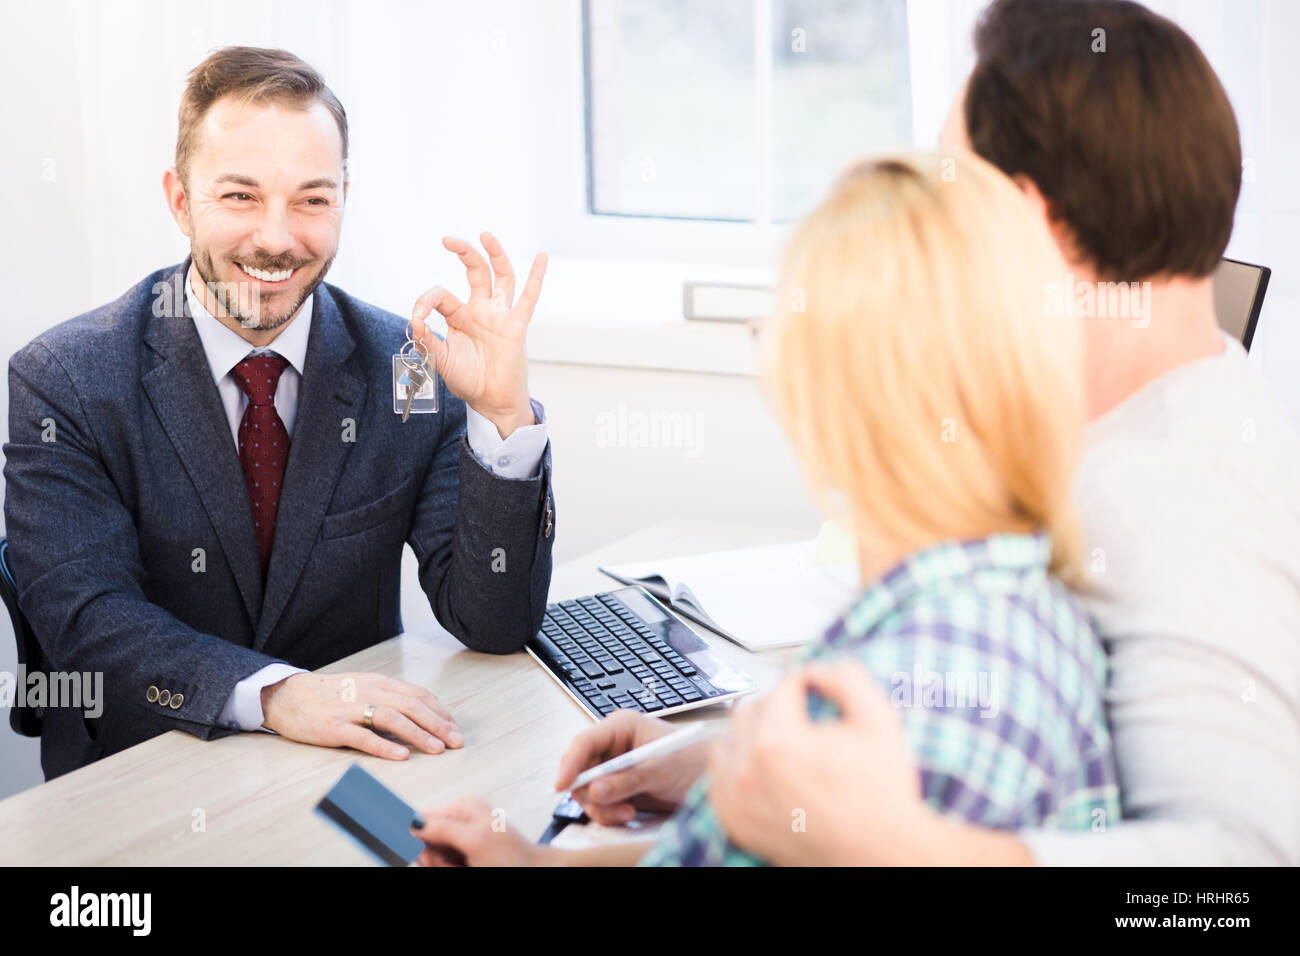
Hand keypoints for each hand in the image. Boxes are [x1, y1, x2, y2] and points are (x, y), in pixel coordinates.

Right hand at [259, 672, 462, 758]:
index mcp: (378, 683)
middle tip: (456, 741)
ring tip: (437, 749)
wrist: (286, 696)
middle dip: (438, 724)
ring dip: (418, 735)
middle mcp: (368, 692)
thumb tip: (420, 716)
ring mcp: (350, 710)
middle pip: (411, 706)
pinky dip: (384, 746)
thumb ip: (389, 699)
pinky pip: (362, 737)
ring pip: (392, 719)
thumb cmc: (329, 695)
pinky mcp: (333, 728)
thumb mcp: (363, 688)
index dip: (440, 711)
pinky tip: (401, 756)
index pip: (418, 695)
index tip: (455, 728)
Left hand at [410, 232, 546, 438]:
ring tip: (485, 235)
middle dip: (463, 253)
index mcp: (459, 316)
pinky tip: (542, 257)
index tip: (417, 318)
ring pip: (501, 277)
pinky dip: (536, 278)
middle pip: (475, 272)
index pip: (441, 296)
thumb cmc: (468, 380)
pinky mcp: (516, 327)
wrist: (490, 402)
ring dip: (495, 255)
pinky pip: (529, 299)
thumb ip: (428, 340)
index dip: (425, 302)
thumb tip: (415, 322)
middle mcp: (480, 310)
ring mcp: (500, 316)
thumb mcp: (440, 360)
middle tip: (447, 240)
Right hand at [411, 796, 542, 866]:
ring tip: (465, 866)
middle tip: (455, 864)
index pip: (423, 817)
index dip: (420, 838)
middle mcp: (461, 821)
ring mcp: (462, 839)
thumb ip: (444, 829)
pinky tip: (465, 868)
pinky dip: (451, 868)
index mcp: (463, 807)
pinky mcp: (465, 855)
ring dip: (445, 866)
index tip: (429, 855)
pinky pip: (445, 864)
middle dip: (437, 858)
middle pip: (427, 842)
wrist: (532, 872)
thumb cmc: (514, 857)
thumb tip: (415, 823)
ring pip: (435, 857)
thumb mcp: (475, 840)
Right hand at [553, 710, 709, 824]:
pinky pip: (598, 803)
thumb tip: (595, 790)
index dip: (570, 764)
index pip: (585, 742)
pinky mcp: (617, 788)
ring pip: (586, 791)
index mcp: (621, 727)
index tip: (562, 785)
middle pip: (579, 770)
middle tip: (610, 806)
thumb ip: (626, 780)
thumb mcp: (660, 770)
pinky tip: (628, 812)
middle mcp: (613, 746)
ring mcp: (613, 768)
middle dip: (591, 793)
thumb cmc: (693, 760)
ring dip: (603, 807)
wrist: (710, 779)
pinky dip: (609, 813)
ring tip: (628, 812)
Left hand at [708, 659, 937, 865]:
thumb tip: (818, 669)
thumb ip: (847, 680)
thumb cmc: (881, 794)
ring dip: (750, 733)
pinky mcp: (735, 821)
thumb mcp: (879, 722)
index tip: (813, 686)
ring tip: (780, 739)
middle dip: (778, 705)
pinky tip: (757, 765)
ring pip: (728, 740)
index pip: (781, 687)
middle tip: (802, 714)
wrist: (880, 851)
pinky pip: (717, 778)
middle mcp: (749, 769)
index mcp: (779, 740)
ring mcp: (737, 799)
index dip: (803, 681)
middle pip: (752, 710)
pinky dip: (734, 766)